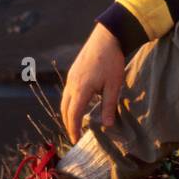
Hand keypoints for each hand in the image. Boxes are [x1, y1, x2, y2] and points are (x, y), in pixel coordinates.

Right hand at [60, 23, 125, 142]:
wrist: (106, 37)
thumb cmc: (112, 61)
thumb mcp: (114, 85)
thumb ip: (109, 106)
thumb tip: (106, 126)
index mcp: (81, 89)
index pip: (73, 115)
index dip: (73, 130)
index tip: (75, 140)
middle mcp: (72, 84)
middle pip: (64, 109)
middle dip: (68, 124)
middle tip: (75, 135)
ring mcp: (71, 77)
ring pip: (64, 100)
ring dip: (68, 113)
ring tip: (75, 123)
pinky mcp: (73, 71)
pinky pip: (67, 92)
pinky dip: (70, 102)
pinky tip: (79, 104)